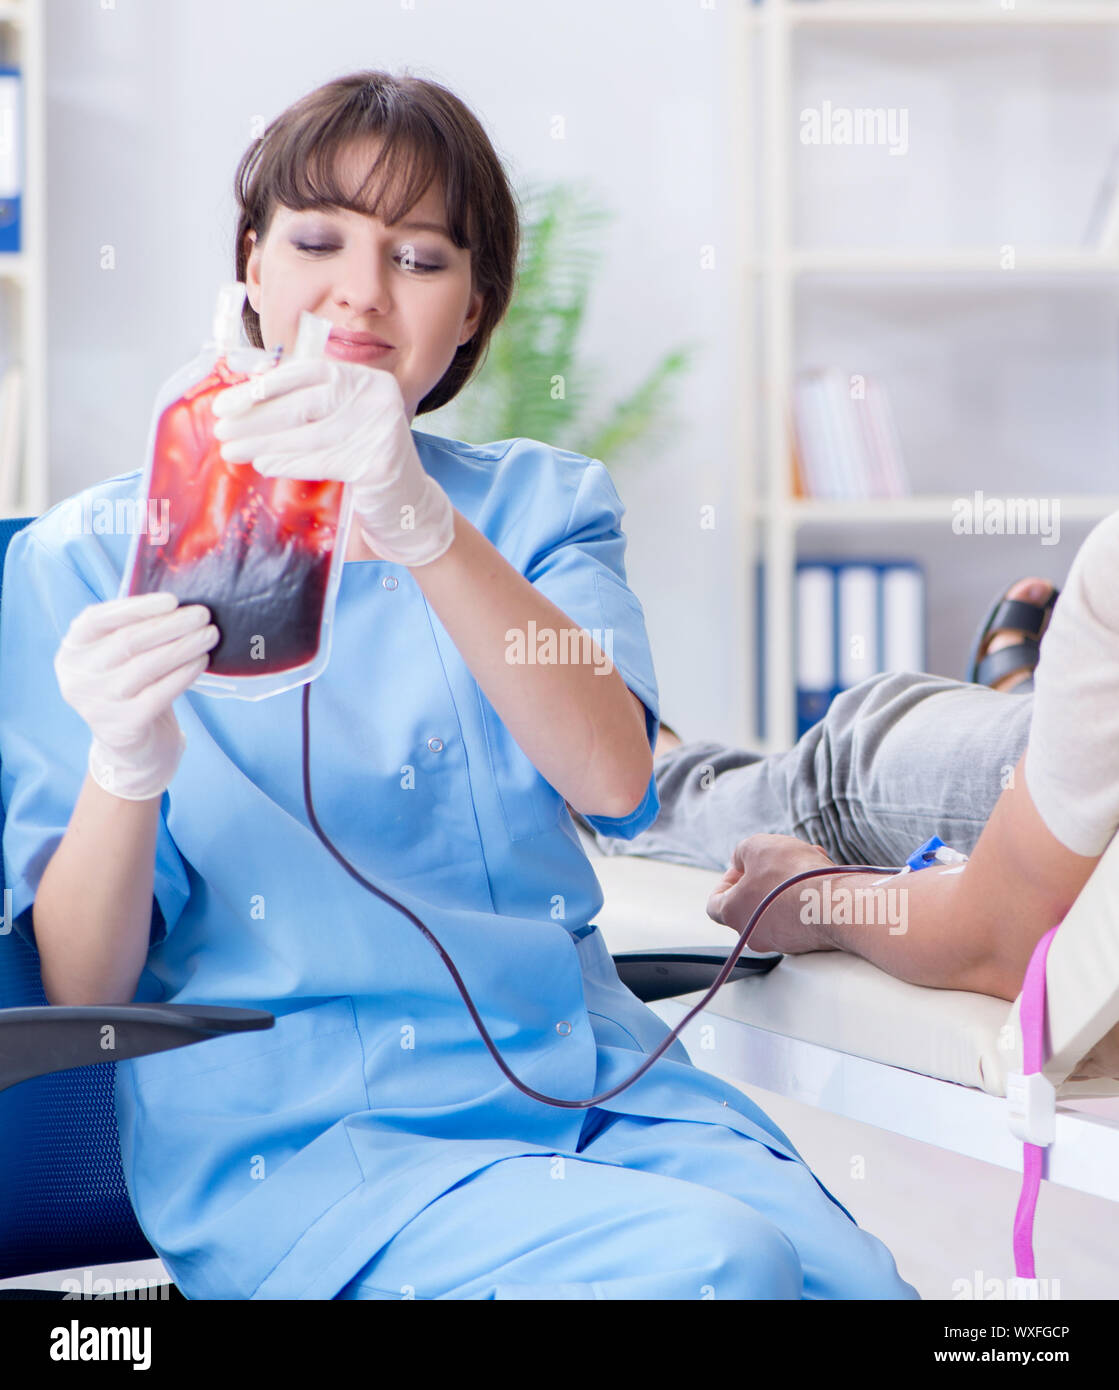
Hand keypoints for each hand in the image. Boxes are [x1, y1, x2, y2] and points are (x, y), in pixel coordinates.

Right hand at [54, 592, 218, 800]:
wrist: (133, 747)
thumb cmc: (131, 688)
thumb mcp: (120, 657)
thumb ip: (133, 629)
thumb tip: (177, 603)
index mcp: (72, 651)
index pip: (98, 619)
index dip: (136, 607)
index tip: (172, 599)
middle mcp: (77, 677)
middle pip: (128, 642)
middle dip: (171, 625)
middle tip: (203, 615)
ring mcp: (97, 704)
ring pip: (146, 666)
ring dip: (184, 647)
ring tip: (209, 635)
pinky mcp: (123, 726)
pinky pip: (160, 693)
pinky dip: (184, 674)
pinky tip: (201, 661)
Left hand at [211, 358, 454, 566]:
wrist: (409, 508)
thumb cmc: (364, 464)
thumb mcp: (340, 425)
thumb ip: (309, 407)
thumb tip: (248, 397)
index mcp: (366, 379)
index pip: (307, 373)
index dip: (264, 386)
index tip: (229, 401)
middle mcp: (378, 397)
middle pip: (304, 403)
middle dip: (256, 416)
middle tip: (221, 428)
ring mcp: (382, 428)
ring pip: (308, 434)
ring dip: (263, 443)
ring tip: (232, 450)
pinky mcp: (380, 462)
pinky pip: (322, 461)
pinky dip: (289, 463)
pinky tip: (264, 465)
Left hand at [706, 833, 838, 953]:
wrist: (836, 903)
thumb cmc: (792, 876)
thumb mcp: (757, 846)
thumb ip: (741, 852)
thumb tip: (742, 861)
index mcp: (733, 914)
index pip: (715, 903)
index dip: (726, 881)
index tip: (742, 868)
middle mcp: (753, 935)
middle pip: (750, 904)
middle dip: (764, 877)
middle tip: (779, 861)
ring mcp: (781, 942)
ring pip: (778, 907)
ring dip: (789, 882)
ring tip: (807, 861)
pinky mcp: (807, 943)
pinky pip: (800, 915)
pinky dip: (807, 895)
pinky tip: (821, 875)